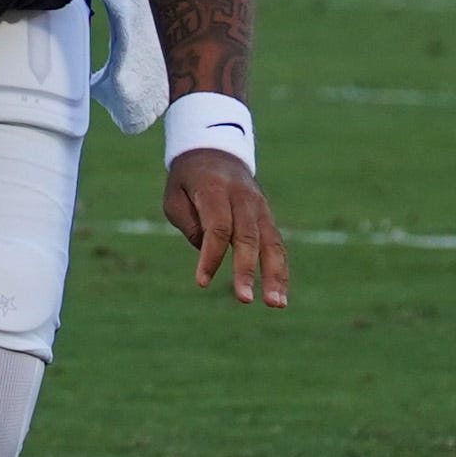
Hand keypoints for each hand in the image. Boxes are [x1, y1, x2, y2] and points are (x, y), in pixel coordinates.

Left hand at [167, 150, 289, 307]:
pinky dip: (280, 270)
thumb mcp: (174, 197)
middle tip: (244, 300)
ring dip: (275, 275)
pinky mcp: (268, 217)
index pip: (217, 227)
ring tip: (276, 304)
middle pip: (248, 237)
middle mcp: (243, 197)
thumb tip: (207, 251)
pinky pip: (277, 245)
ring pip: (271, 242)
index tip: (201, 282)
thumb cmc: (187, 181)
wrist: (215, 152)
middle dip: (247, 270)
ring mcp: (260, 207)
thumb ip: (189, 223)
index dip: (211, 256)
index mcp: (215, 189)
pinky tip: (280, 295)